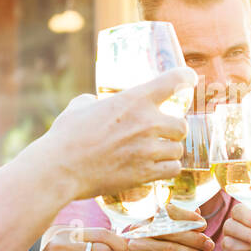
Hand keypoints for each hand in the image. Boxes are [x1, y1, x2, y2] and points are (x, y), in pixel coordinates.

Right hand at [45, 68, 194, 199]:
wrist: (60, 169)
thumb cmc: (66, 137)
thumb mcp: (79, 107)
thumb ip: (94, 102)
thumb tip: (93, 102)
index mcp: (134, 100)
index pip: (173, 80)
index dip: (185, 77)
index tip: (190, 79)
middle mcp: (147, 123)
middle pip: (182, 125)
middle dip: (173, 130)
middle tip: (163, 133)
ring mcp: (148, 149)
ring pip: (178, 150)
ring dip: (169, 151)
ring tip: (156, 153)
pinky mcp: (146, 173)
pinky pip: (173, 169)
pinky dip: (167, 169)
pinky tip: (156, 168)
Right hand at [119, 202, 211, 250]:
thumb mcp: (167, 237)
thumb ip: (180, 224)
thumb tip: (198, 212)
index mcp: (148, 220)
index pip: (168, 211)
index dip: (187, 216)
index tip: (203, 225)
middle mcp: (140, 231)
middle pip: (171, 231)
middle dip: (194, 239)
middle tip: (209, 245)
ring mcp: (137, 247)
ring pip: (169, 248)